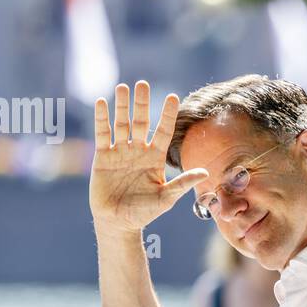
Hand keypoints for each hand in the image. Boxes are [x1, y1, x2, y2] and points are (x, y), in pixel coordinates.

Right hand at [89, 81, 208, 234]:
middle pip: (140, 122)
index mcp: (155, 158)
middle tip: (142, 83)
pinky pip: (102, 134)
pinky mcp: (102, 157)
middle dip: (142, 104)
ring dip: (121, 106)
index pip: (162, 131)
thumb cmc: (144, 212)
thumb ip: (182, 183)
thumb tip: (204, 172)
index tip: (172, 96)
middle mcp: (138, 151)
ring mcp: (120, 152)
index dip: (166, 115)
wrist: (118, 222)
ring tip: (123, 87)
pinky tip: (102, 103)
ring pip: (121, 124)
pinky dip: (102, 119)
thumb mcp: (166, 198)